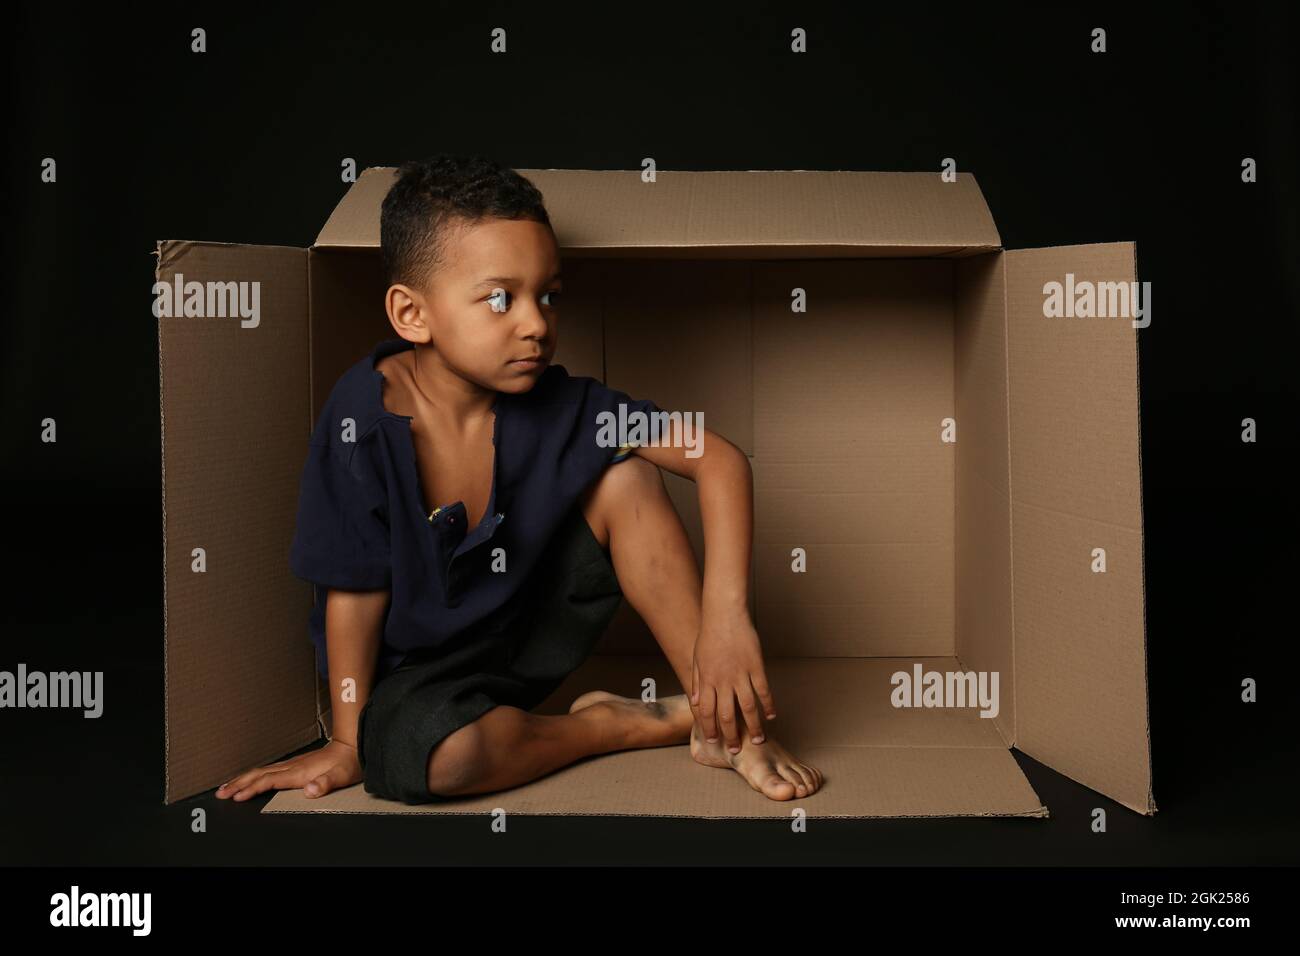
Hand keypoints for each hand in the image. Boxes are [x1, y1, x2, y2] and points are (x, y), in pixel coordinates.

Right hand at [215, 738, 362, 801]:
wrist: (354, 745)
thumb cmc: (349, 763)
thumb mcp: (342, 776)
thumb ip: (326, 783)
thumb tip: (310, 790)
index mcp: (299, 772)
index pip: (269, 780)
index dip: (252, 789)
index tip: (236, 797)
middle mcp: (293, 767)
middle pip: (259, 774)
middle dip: (238, 783)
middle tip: (220, 792)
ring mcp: (293, 764)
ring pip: (262, 771)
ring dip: (243, 779)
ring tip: (227, 786)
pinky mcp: (296, 764)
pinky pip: (268, 770)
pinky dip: (254, 776)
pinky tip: (251, 779)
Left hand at [690, 610, 776, 753]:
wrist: (724, 614)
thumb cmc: (709, 635)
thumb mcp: (697, 659)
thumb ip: (697, 682)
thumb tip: (696, 703)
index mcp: (707, 680)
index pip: (707, 711)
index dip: (710, 727)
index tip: (714, 740)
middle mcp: (724, 681)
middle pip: (728, 714)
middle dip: (731, 734)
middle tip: (736, 748)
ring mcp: (741, 674)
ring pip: (748, 707)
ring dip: (753, 725)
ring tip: (757, 739)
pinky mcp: (756, 666)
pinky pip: (763, 690)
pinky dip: (768, 705)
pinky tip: (771, 715)